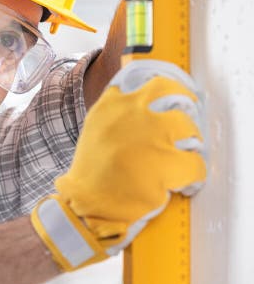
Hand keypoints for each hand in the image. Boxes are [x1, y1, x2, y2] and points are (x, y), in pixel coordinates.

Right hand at [31, 60, 205, 270]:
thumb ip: (118, 114)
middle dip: (184, 106)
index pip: (146, 80)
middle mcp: (133, 114)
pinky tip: (184, 181)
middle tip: (186, 116)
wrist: (88, 203)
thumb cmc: (92, 171)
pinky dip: (193, 174)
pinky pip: (195, 164)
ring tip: (185, 152)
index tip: (173, 91)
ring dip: (191, 141)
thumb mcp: (97, 130)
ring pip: (190, 129)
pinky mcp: (168, 164)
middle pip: (174, 94)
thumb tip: (143, 108)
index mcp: (113, 104)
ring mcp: (152, 137)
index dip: (165, 85)